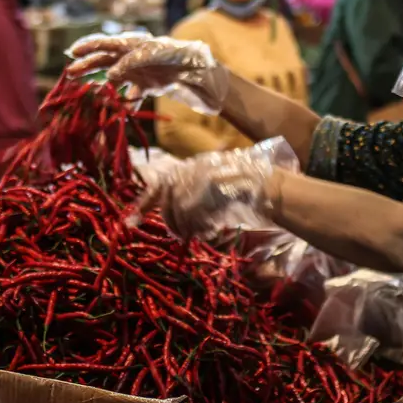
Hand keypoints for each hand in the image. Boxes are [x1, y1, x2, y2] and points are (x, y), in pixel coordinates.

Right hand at [65, 32, 229, 113]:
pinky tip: (118, 110)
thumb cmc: (173, 55)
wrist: (196, 69)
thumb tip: (109, 75)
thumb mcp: (149, 55)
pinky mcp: (147, 85)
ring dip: (101, 85)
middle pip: (104, 61)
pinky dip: (124, 103)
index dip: (87, 47)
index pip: (103, 43)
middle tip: (70, 75)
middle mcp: (131, 57)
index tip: (71, 53)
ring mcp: (138, 72)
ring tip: (88, 93)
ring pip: (114, 79)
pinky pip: (131, 95)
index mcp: (130, 44)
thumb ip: (128, 64)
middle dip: (87, 67)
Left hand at [135, 138, 298, 239]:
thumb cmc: (247, 189)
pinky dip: (199, 228)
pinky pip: (195, 215)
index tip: (131, 222)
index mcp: (193, 166)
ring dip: (186, 227)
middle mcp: (194, 169)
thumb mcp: (215, 184)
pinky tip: (210, 233)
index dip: (144, 203)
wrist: (271, 186)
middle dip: (169, 221)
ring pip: (179, 210)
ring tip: (199, 235)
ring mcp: (203, 179)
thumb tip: (171, 214)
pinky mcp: (212, 191)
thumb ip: (193, 193)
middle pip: (168, 199)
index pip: (160, 184)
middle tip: (180, 235)